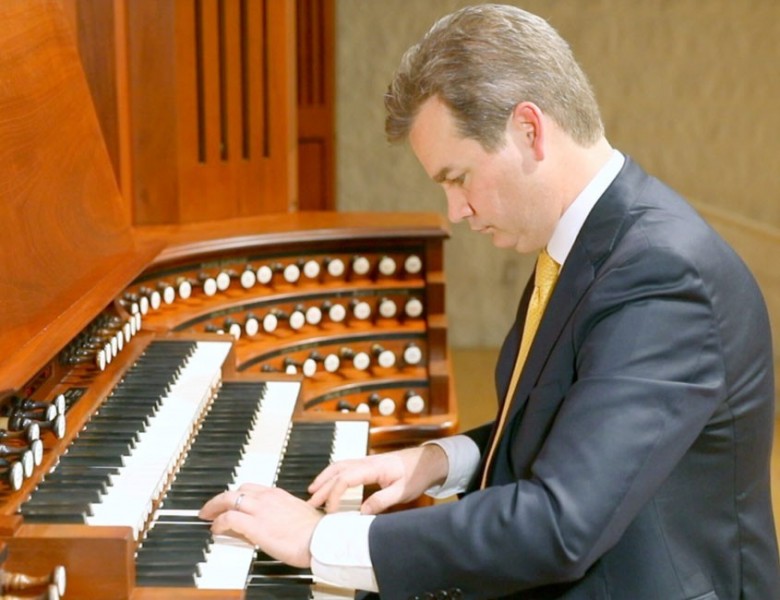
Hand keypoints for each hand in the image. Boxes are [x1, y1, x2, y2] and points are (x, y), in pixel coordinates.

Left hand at [198, 483, 322, 567]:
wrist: (320, 538)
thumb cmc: (315, 532)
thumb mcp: (299, 515)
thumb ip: (285, 514)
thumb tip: (278, 521)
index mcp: (279, 495)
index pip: (252, 489)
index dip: (239, 496)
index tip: (234, 503)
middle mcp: (267, 498)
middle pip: (237, 490)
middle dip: (221, 498)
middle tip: (212, 507)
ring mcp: (260, 509)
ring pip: (229, 499)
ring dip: (214, 507)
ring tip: (207, 515)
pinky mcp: (254, 525)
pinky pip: (229, 518)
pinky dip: (218, 522)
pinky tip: (215, 529)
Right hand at [307, 444, 448, 514]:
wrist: (426, 461)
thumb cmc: (415, 475)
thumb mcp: (402, 492)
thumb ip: (382, 501)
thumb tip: (361, 513)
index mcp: (373, 467)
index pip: (345, 478)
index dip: (334, 494)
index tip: (330, 511)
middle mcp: (366, 461)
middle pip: (337, 470)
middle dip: (321, 486)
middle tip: (309, 503)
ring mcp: (365, 460)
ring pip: (338, 466)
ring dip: (324, 478)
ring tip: (312, 492)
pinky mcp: (367, 464)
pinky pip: (345, 466)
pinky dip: (333, 474)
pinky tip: (329, 483)